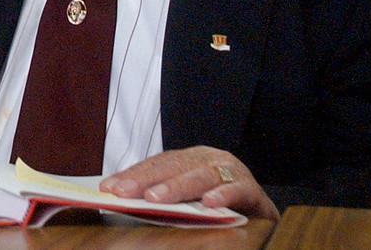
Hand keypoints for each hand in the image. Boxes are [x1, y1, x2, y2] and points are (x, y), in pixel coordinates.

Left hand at [99, 146, 278, 219]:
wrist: (261, 213)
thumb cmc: (218, 204)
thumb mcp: (186, 198)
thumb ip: (162, 197)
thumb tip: (123, 200)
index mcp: (189, 158)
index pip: (156, 164)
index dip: (132, 175)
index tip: (109, 188)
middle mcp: (207, 159)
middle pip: (173, 166)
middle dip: (146, 179)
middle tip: (125, 192)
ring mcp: (230, 170)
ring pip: (201, 175)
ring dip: (178, 187)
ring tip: (156, 198)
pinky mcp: (252, 188)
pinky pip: (237, 190)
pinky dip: (223, 194)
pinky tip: (210, 203)